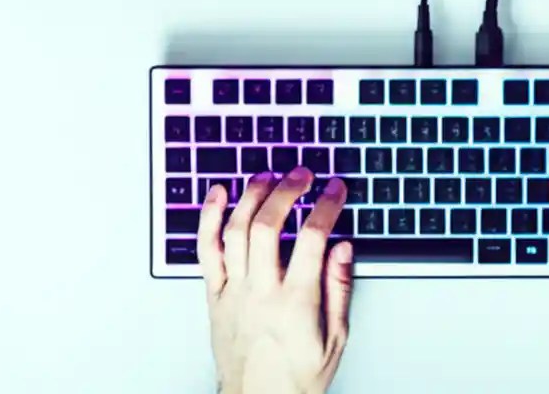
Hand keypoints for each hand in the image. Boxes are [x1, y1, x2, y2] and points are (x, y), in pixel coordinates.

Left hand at [197, 168, 353, 393]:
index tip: (335, 189)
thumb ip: (338, 289)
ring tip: (267, 176)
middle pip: (268, 226)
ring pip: (236, 232)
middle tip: (302, 174)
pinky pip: (206, 251)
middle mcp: (260, 293)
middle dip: (287, 191)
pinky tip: (219, 195)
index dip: (325, 206)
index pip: (312, 239)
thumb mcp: (334, 340)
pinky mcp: (214, 296)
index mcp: (295, 303)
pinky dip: (209, 218)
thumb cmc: (295, 378)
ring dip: (251, 197)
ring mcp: (233, 293)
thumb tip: (342, 248)